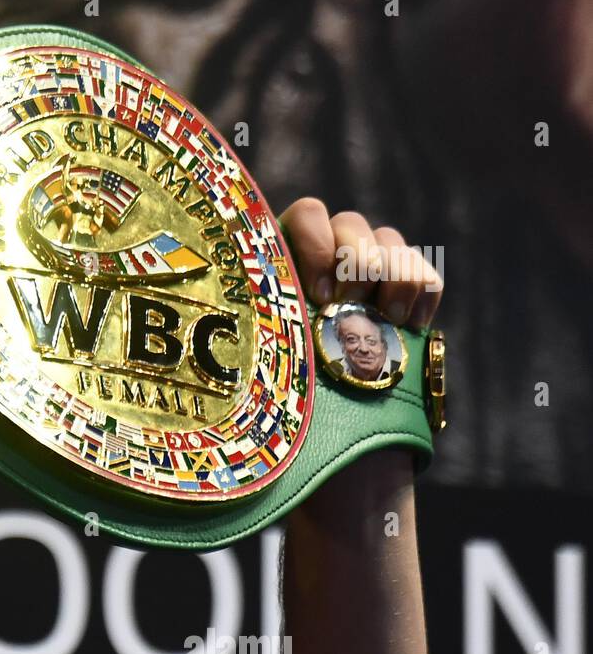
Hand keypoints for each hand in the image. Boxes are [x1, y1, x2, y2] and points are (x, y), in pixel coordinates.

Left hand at [279, 199, 445, 512]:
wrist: (335, 438)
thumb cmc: (285, 401)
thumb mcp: (267, 362)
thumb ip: (262, 329)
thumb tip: (228, 319)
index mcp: (287, 262)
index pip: (307, 215)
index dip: (316, 242)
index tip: (319, 292)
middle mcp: (329, 257)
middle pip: (352, 223)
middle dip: (356, 263)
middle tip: (348, 309)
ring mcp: (372, 272)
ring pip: (390, 240)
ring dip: (391, 278)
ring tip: (386, 323)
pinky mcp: (409, 296)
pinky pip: (425, 271)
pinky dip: (422, 292)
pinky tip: (412, 326)